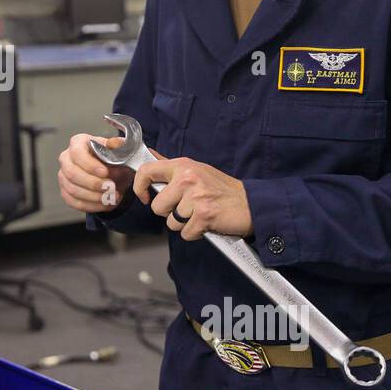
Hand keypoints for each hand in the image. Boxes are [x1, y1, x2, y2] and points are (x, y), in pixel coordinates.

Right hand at [58, 133, 137, 213]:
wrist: (114, 173)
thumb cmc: (113, 159)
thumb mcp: (119, 150)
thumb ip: (118, 146)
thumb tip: (113, 145)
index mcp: (78, 143)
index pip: (77, 153)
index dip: (90, 165)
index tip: (106, 173)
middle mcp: (66, 158)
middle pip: (72, 173)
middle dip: (93, 183)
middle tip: (110, 187)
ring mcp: (64, 176)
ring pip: (72, 190)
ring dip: (94, 196)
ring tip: (112, 196)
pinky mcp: (66, 192)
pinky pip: (74, 202)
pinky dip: (92, 205)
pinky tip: (106, 204)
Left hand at [133, 157, 252, 240]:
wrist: (251, 204)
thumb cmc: (221, 189)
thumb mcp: (196, 170)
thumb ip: (171, 166)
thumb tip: (149, 155)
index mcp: (183, 165)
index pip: (147, 171)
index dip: (139, 187)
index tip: (146, 197)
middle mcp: (187, 178)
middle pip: (157, 207)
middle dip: (170, 213)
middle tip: (188, 208)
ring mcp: (195, 197)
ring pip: (171, 223)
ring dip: (184, 224)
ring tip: (200, 214)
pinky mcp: (203, 215)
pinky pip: (186, 233)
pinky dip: (196, 233)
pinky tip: (207, 223)